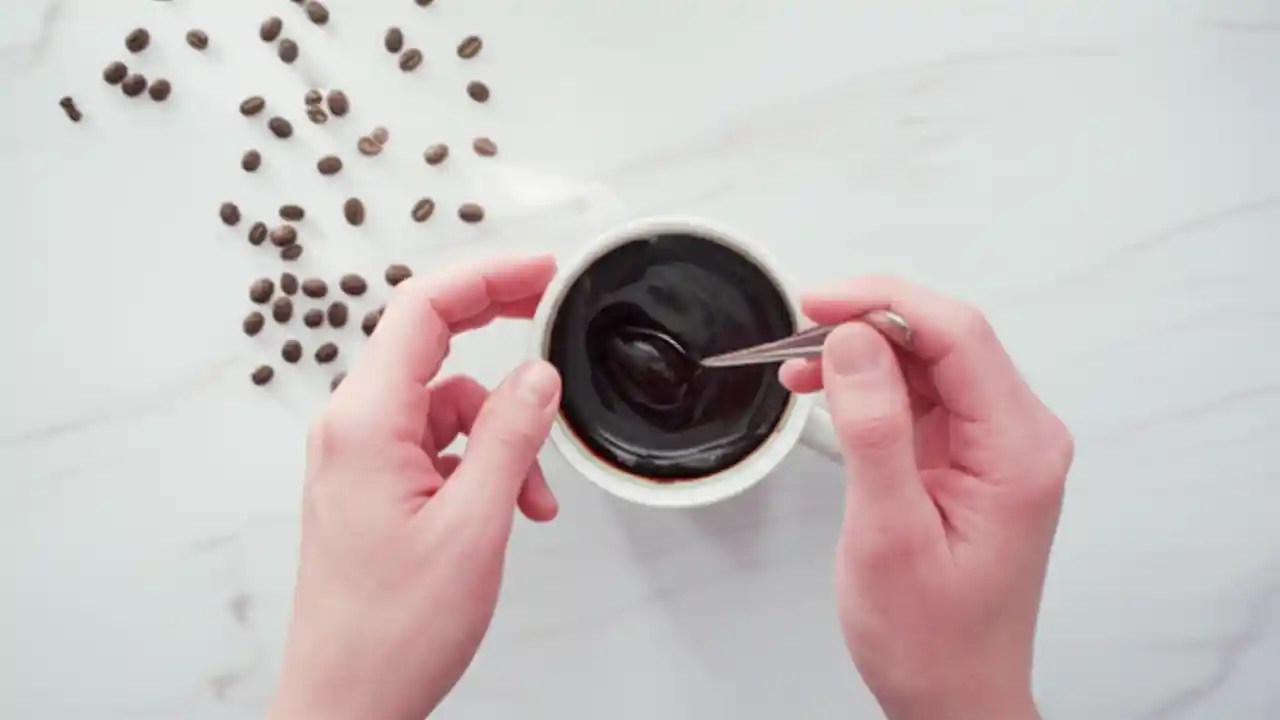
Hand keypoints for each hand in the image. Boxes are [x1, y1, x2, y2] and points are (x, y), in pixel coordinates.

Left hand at [267, 256, 562, 719]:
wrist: (347, 701)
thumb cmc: (392, 631)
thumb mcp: (475, 525)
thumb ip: (510, 438)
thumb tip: (537, 375)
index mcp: (365, 423)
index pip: (423, 311)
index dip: (488, 278)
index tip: (542, 272)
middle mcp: (352, 429)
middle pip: (431, 344)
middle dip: (496, 328)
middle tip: (551, 312)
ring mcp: (360, 458)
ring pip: (446, 404)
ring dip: (502, 433)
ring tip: (535, 495)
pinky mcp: (374, 485)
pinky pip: (438, 446)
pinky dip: (482, 465)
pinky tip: (511, 508)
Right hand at [780, 278, 1072, 719]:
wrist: (952, 694)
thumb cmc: (932, 638)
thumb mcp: (889, 534)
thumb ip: (873, 430)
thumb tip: (854, 344)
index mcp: (1017, 449)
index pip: (958, 335)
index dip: (883, 303)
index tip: (818, 303)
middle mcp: (1016, 437)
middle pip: (943, 338)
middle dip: (865, 324)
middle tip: (796, 335)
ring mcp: (993, 445)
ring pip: (926, 360)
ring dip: (860, 354)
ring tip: (798, 368)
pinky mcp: (966, 456)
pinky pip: (918, 394)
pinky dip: (867, 384)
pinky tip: (825, 389)